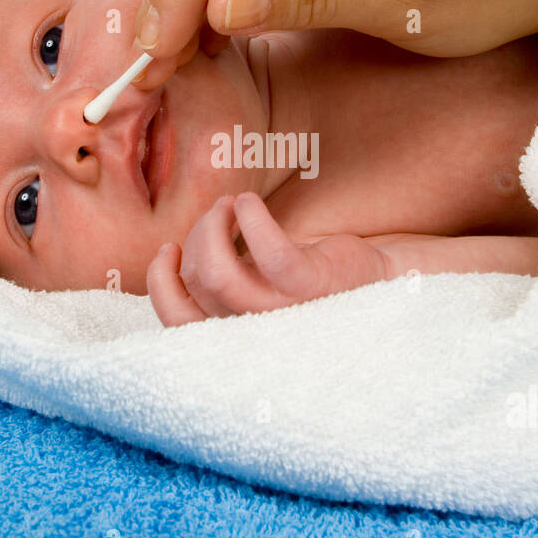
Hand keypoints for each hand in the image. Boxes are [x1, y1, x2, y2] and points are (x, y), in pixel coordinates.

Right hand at [146, 192, 389, 325]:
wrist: (376, 279)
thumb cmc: (307, 280)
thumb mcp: (256, 286)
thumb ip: (220, 282)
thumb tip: (174, 255)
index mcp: (239, 334)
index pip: (177, 324)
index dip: (161, 283)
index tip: (170, 250)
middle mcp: (258, 331)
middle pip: (197, 281)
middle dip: (197, 236)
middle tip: (218, 213)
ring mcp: (283, 312)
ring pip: (217, 272)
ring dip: (213, 225)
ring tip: (230, 206)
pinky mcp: (309, 285)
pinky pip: (267, 251)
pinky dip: (251, 217)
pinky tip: (248, 202)